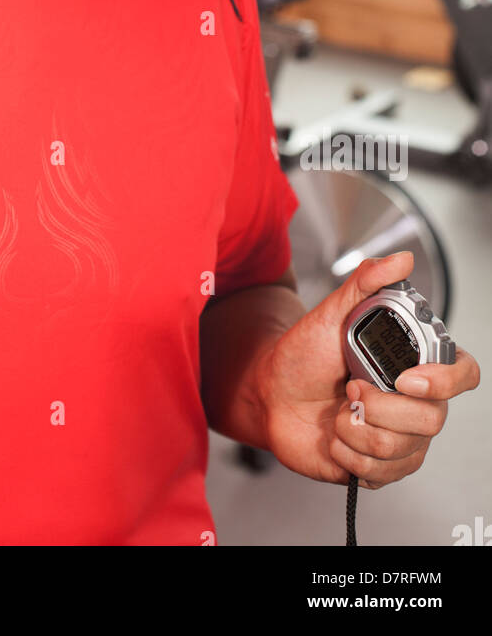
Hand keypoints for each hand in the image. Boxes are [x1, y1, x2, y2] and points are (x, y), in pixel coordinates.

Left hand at [256, 250, 479, 487]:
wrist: (271, 394)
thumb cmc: (304, 353)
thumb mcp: (331, 311)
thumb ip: (365, 282)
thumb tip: (401, 259)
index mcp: (414, 363)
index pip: (462, 373)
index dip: (445, 381)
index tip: (405, 378)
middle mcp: (416, 403)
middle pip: (432, 419)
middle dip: (381, 406)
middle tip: (350, 387)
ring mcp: (402, 438)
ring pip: (402, 448)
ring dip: (356, 428)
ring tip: (338, 411)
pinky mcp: (381, 467)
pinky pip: (381, 473)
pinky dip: (347, 453)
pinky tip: (336, 436)